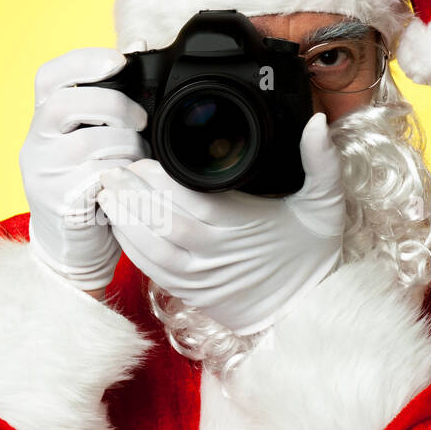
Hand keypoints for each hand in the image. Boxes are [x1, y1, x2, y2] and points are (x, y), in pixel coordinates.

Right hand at [19, 48, 150, 290]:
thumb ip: (108, 101)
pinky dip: (124, 176)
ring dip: (128, 148)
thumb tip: (136, 47)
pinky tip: (130, 182)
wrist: (73, 247)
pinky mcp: (60, 200)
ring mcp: (43, 172)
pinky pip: (100, 176)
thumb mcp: (93, 140)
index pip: (49, 77)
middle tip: (139, 121)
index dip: (82, 62)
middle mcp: (35, 143)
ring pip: (93, 142)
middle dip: (116, 107)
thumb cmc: (89, 187)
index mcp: (43, 121)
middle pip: (71, 102)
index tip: (117, 61)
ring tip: (138, 162)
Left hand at [95, 112, 343, 334]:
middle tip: (111, 170)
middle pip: (164, 223)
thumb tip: (318, 122)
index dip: (162, 182)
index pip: (193, 202)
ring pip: (152, 248)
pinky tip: (117, 225)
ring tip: (106, 193)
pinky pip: (151, 270)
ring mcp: (200, 277)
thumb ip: (321, 161)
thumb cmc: (310, 252)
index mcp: (243, 227)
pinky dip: (131, 247)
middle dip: (133, 195)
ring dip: (125, 220)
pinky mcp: (189, 292)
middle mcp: (216, 254)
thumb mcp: (324, 203)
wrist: (304, 308)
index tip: (144, 160)